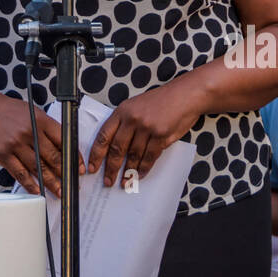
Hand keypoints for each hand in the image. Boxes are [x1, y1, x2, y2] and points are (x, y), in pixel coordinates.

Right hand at [0, 83, 79, 195]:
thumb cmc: (9, 110)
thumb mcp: (32, 112)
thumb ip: (47, 128)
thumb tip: (63, 148)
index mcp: (40, 119)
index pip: (63, 140)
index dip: (73, 156)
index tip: (79, 167)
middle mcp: (29, 132)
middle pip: (52, 156)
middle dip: (64, 172)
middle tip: (72, 183)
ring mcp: (16, 144)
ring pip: (38, 168)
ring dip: (50, 182)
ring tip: (59, 191)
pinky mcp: (3, 154)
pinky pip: (20, 173)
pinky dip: (30, 184)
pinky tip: (38, 190)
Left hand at [87, 80, 203, 185]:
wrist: (185, 95)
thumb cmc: (161, 101)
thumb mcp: (136, 105)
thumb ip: (124, 123)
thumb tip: (113, 147)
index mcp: (122, 111)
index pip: (103, 135)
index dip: (96, 154)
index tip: (92, 167)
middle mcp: (132, 119)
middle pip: (117, 148)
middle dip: (111, 167)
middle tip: (108, 181)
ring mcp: (147, 127)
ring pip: (134, 155)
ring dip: (128, 171)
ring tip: (125, 181)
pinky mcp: (161, 135)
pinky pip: (150, 156)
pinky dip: (144, 168)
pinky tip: (139, 175)